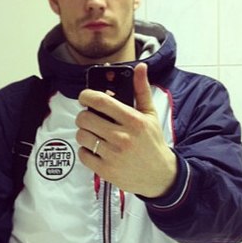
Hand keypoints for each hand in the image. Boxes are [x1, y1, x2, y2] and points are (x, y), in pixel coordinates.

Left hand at [76, 63, 176, 197]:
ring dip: (84, 133)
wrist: (159, 175)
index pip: (100, 101)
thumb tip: (140, 67)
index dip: (86, 95)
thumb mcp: (150, 115)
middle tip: (90, 118)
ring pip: (82, 135)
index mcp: (133, 120)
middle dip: (84, 115)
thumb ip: (142, 90)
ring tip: (93, 134)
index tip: (85, 97)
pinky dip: (86, 151)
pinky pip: (83, 154)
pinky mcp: (106, 170)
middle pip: (85, 118)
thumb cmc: (152, 142)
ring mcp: (113, 155)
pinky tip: (96, 149)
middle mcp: (122, 137)